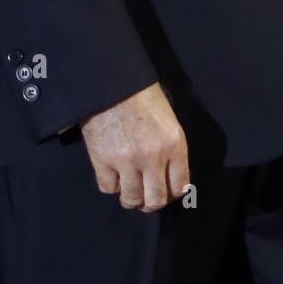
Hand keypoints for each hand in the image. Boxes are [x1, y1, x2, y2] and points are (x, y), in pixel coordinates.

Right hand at [81, 82, 189, 211]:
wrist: (112, 81)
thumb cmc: (143, 96)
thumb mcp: (168, 119)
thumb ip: (171, 148)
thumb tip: (169, 174)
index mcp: (174, 144)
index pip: (180, 187)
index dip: (173, 194)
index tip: (167, 191)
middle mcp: (152, 157)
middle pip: (155, 200)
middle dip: (151, 202)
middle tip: (146, 197)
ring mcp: (126, 160)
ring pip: (132, 199)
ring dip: (131, 198)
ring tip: (129, 189)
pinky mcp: (102, 160)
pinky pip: (108, 188)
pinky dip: (111, 185)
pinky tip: (113, 174)